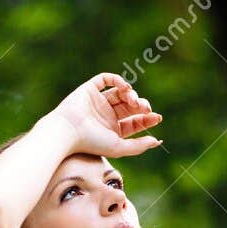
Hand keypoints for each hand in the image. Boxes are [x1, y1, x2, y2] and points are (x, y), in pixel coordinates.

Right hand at [47, 72, 162, 156]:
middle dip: (140, 105)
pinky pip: (106, 79)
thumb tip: (157, 141)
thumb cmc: (91, 142)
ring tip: (133, 101)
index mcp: (112, 130)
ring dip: (131, 95)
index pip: (134, 122)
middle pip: (130, 106)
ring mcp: (98, 101)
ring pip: (121, 93)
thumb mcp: (119, 148)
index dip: (147, 119)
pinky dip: (118, 80)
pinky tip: (125, 88)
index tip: (156, 117)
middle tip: (145, 108)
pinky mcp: (89, 89)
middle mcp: (106, 115)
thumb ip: (138, 146)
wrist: (68, 130)